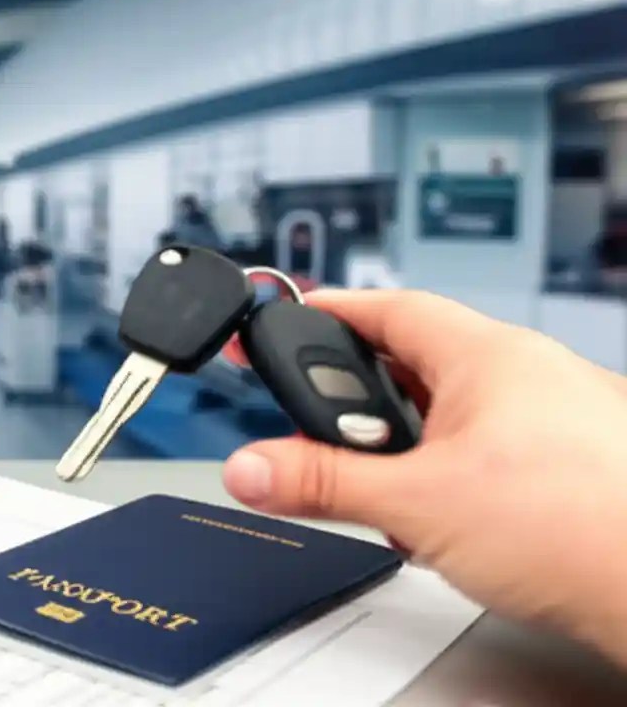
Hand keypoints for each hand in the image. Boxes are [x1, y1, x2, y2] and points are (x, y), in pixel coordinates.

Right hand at [221, 289, 626, 666]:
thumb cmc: (580, 528)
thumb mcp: (415, 503)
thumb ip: (322, 482)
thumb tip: (254, 468)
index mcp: (488, 356)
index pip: (391, 307)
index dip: (331, 310)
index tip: (289, 314)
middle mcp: (528, 374)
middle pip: (417, 362)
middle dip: (363, 400)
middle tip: (320, 425)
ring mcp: (555, 419)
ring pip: (454, 413)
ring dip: (410, 447)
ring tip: (388, 493)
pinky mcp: (573, 466)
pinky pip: (491, 449)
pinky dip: (452, 475)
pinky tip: (444, 522)